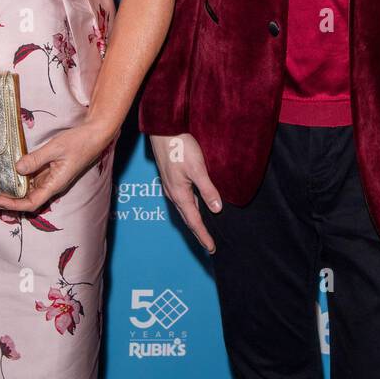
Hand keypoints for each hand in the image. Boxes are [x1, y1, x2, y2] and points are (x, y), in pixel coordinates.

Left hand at [0, 117, 116, 214]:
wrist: (95, 135)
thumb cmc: (79, 142)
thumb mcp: (55, 148)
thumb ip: (36, 159)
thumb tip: (17, 168)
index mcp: (55, 184)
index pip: (31, 203)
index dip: (13, 204)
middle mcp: (51, 185)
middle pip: (25, 200)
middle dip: (5, 202)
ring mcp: (49, 178)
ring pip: (26, 191)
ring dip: (9, 192)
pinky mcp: (48, 170)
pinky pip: (30, 180)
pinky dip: (17, 181)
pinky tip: (5, 177)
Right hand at [149, 133, 220, 252]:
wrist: (163, 130)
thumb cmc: (180, 147)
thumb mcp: (198, 169)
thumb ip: (207, 189)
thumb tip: (217, 210)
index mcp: (180, 194)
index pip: (194, 221)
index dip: (204, 235)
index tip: (212, 249)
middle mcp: (174, 193)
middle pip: (188, 218)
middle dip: (199, 232)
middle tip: (209, 244)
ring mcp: (171, 186)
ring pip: (185, 209)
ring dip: (194, 220)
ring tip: (204, 229)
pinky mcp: (172, 178)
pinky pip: (183, 199)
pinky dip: (191, 208)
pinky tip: (197, 205)